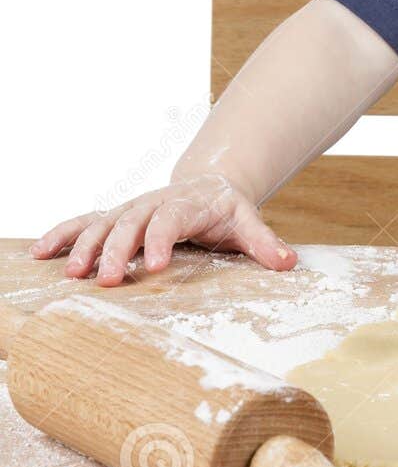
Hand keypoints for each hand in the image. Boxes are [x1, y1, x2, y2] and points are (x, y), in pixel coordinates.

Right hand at [28, 172, 297, 287]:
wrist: (210, 185)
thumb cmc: (228, 210)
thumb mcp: (249, 222)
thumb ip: (265, 243)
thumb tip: (289, 262)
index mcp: (187, 204)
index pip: (171, 219)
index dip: (161, 240)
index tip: (155, 266)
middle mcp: (153, 204)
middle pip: (130, 223)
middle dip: (116, 250)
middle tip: (108, 281)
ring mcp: (131, 210)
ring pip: (101, 223)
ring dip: (83, 246)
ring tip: (70, 274)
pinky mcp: (115, 218)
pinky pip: (83, 223)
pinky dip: (61, 235)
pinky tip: (38, 254)